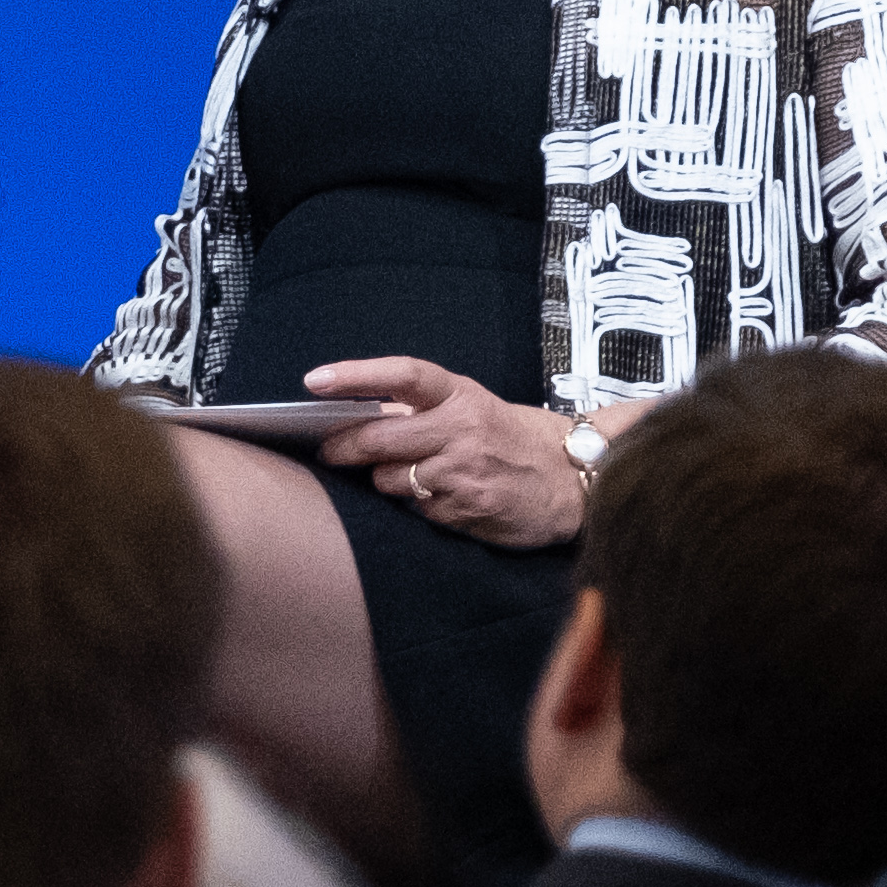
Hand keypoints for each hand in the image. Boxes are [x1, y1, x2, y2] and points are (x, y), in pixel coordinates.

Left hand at [306, 358, 587, 549]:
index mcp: (461, 395)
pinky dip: (417, 507)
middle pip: (379, 437)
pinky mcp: (468, 509)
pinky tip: (439, 499)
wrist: (572, 481)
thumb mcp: (473, 407)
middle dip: (342, 446)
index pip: (402, 374)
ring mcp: (465, 472)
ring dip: (383, 481)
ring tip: (402, 476)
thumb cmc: (512, 439)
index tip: (314, 381)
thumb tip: (356, 416)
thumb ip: (422, 410)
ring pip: (390, 480)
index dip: (354, 375)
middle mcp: (463, 429)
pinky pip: (418, 511)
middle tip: (327, 450)